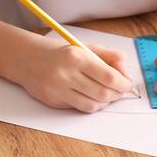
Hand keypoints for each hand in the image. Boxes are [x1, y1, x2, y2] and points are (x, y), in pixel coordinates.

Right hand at [16, 39, 137, 112]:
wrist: (29, 60)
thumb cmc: (62, 54)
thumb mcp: (86, 48)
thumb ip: (111, 57)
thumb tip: (126, 75)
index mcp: (77, 57)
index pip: (109, 77)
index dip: (124, 84)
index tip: (127, 84)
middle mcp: (66, 74)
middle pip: (103, 93)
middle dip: (117, 94)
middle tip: (119, 91)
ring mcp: (58, 90)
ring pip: (93, 105)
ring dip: (105, 102)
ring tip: (107, 94)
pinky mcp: (54, 101)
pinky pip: (80, 108)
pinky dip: (92, 105)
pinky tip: (92, 97)